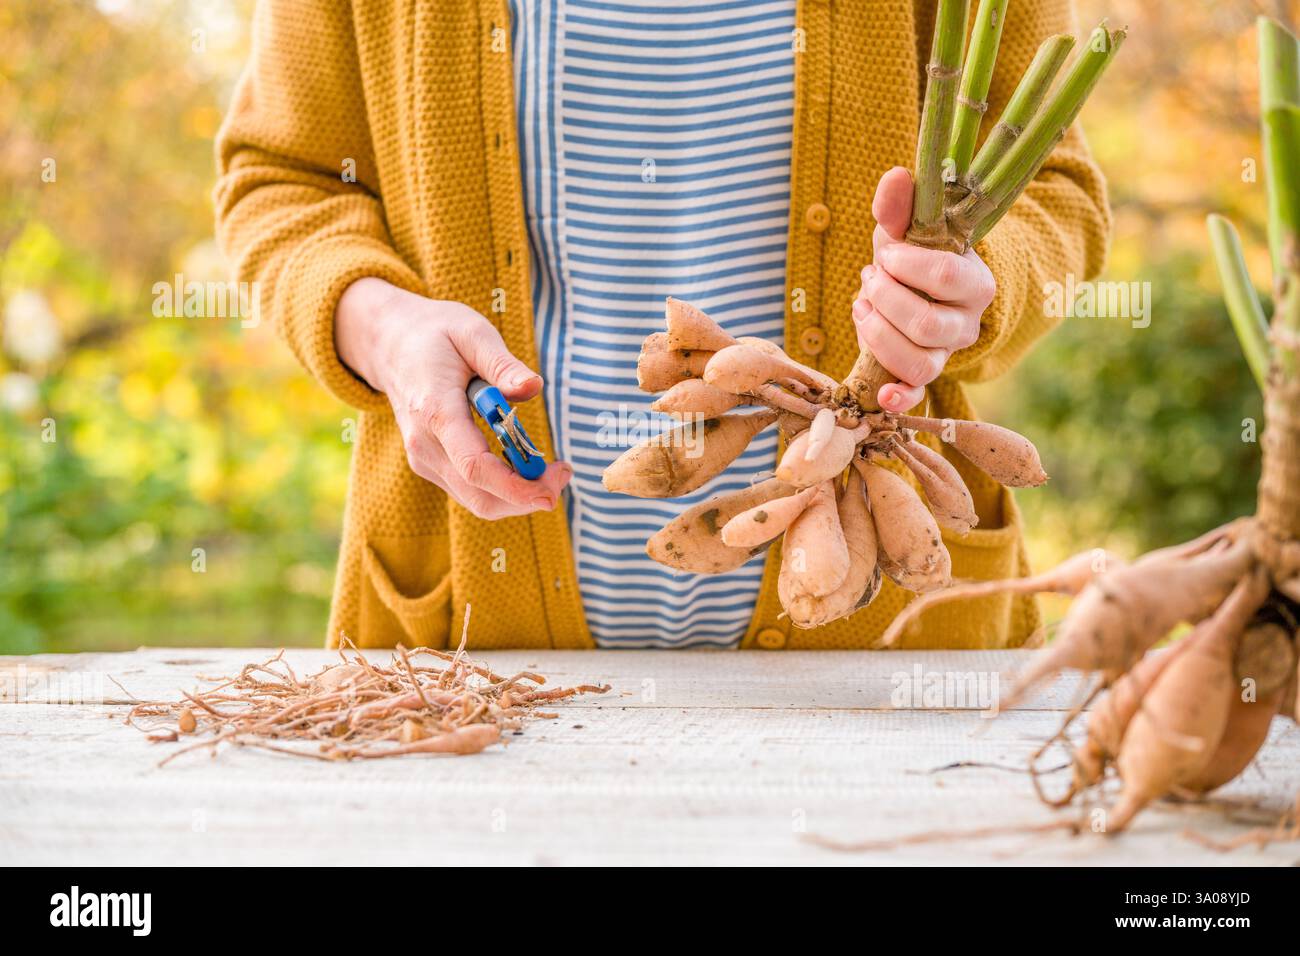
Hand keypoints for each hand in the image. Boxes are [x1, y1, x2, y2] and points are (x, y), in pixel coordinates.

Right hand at [335, 277, 571, 518]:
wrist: (390, 343)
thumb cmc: (434, 335)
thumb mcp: (471, 332)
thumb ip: (502, 364)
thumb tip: (533, 387)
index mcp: (435, 411)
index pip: (475, 466)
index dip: (516, 486)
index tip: (552, 487)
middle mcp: (425, 444)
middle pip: (480, 495)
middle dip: (527, 497)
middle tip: (564, 474)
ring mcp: (425, 458)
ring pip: (477, 500)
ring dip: (519, 496)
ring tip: (551, 470)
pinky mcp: (431, 464)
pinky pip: (470, 491)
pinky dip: (503, 489)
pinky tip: (525, 466)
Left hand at [852, 166, 995, 411]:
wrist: (914, 290)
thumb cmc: (912, 255)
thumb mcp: (905, 229)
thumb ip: (900, 206)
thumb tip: (895, 176)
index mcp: (975, 282)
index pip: (947, 276)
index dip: (907, 266)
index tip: (885, 255)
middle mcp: (967, 323)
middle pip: (927, 323)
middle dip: (886, 299)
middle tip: (869, 279)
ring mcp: (946, 354)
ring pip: (918, 361)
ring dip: (878, 335)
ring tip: (861, 307)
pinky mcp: (922, 376)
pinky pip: (916, 395)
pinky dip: (899, 399)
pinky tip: (880, 395)